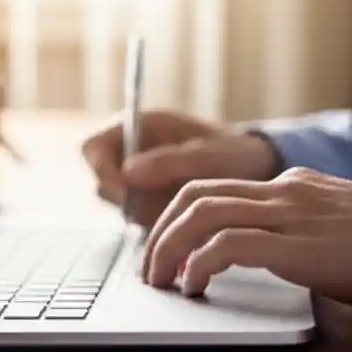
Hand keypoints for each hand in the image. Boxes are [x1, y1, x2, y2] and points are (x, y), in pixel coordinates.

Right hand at [81, 110, 279, 225]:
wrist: (259, 171)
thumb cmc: (235, 152)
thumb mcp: (208, 154)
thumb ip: (170, 161)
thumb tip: (128, 172)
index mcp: (138, 127)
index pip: (92, 147)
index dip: (102, 170)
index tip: (130, 189)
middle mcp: (132, 154)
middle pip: (104, 183)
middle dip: (133, 199)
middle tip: (168, 203)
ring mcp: (140, 182)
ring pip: (123, 207)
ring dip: (152, 213)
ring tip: (188, 205)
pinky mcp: (151, 205)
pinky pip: (143, 223)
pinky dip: (163, 224)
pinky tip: (190, 215)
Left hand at [141, 167, 351, 311]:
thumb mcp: (341, 229)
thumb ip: (305, 232)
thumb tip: (274, 258)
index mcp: (296, 185)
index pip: (218, 188)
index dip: (181, 219)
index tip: (168, 251)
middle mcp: (286, 190)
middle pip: (196, 194)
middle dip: (161, 231)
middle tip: (150, 270)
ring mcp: (290, 213)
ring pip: (201, 213)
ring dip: (168, 248)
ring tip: (162, 282)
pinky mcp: (296, 245)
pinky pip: (226, 244)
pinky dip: (199, 264)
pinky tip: (196, 287)